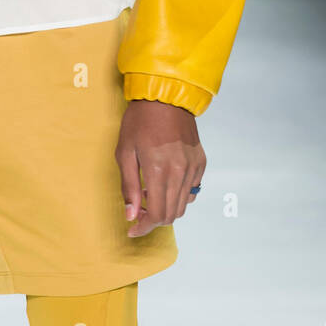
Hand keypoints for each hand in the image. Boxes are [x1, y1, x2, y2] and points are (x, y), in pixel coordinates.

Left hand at [116, 99, 204, 237]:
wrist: (165, 96)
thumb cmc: (139, 121)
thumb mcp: (124, 151)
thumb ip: (128, 186)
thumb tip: (130, 214)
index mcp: (159, 170)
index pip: (156, 214)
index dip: (143, 226)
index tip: (132, 229)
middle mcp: (180, 173)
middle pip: (171, 214)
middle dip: (153, 220)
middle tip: (138, 211)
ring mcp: (193, 168)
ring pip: (183, 205)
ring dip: (166, 208)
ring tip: (149, 193)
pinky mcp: (201, 162)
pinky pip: (192, 190)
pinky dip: (179, 195)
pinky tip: (165, 183)